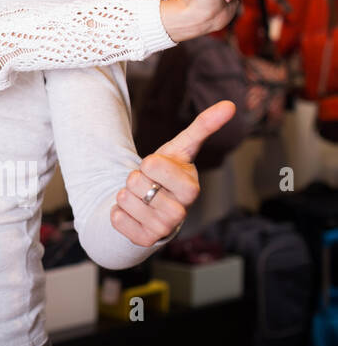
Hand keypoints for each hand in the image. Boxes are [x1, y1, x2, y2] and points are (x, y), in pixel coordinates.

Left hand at [110, 100, 233, 246]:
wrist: (153, 203)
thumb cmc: (167, 173)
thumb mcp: (181, 148)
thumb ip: (203, 127)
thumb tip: (230, 105)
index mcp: (191, 188)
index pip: (153, 165)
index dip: (149, 162)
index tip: (156, 167)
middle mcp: (181, 213)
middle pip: (137, 183)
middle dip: (135, 178)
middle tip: (148, 183)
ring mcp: (163, 229)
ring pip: (124, 199)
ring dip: (125, 194)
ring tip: (141, 196)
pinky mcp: (145, 240)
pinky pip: (116, 219)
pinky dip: (117, 212)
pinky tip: (132, 212)